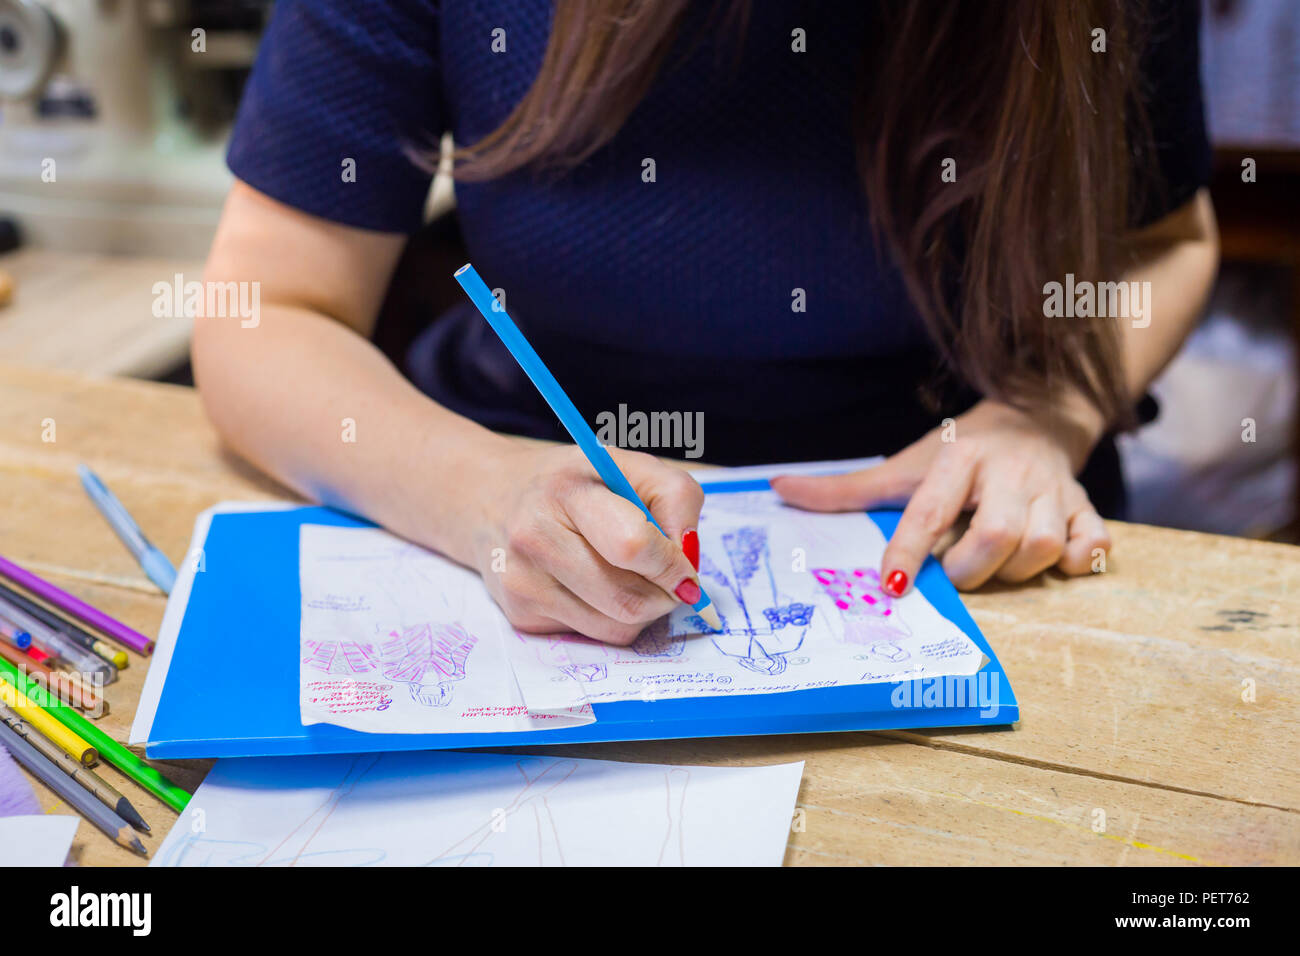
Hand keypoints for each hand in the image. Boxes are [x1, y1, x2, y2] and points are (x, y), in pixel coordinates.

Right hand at [468, 443, 704, 644]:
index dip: (671, 565)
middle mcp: (535, 538)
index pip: (632, 545)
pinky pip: (594, 636)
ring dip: (643, 610)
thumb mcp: (626, 466)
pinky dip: (611, 618)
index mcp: (566, 491)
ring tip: (631, 577)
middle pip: (629, 599)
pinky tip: (595, 586)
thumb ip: (675, 498)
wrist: (492, 500)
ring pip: (616, 626)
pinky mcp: (520, 615)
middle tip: (667, 577)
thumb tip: (689, 557)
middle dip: (664, 595)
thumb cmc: (573, 483)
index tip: (687, 569)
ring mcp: (524, 582)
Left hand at [770, 400, 1110, 593]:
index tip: (891, 584)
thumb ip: (847, 488)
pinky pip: (1092, 545)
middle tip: (955, 571)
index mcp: (960, 458)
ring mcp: (1053, 488)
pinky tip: (1050, 561)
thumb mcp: (905, 466)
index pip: (931, 510)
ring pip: (1042, 545)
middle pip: (998, 533)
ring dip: (1015, 571)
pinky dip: (1073, 562)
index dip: (910, 549)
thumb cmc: (956, 452)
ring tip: (995, 563)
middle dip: (970, 568)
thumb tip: (779, 488)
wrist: (1033, 415)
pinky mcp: (1085, 505)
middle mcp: (1009, 470)